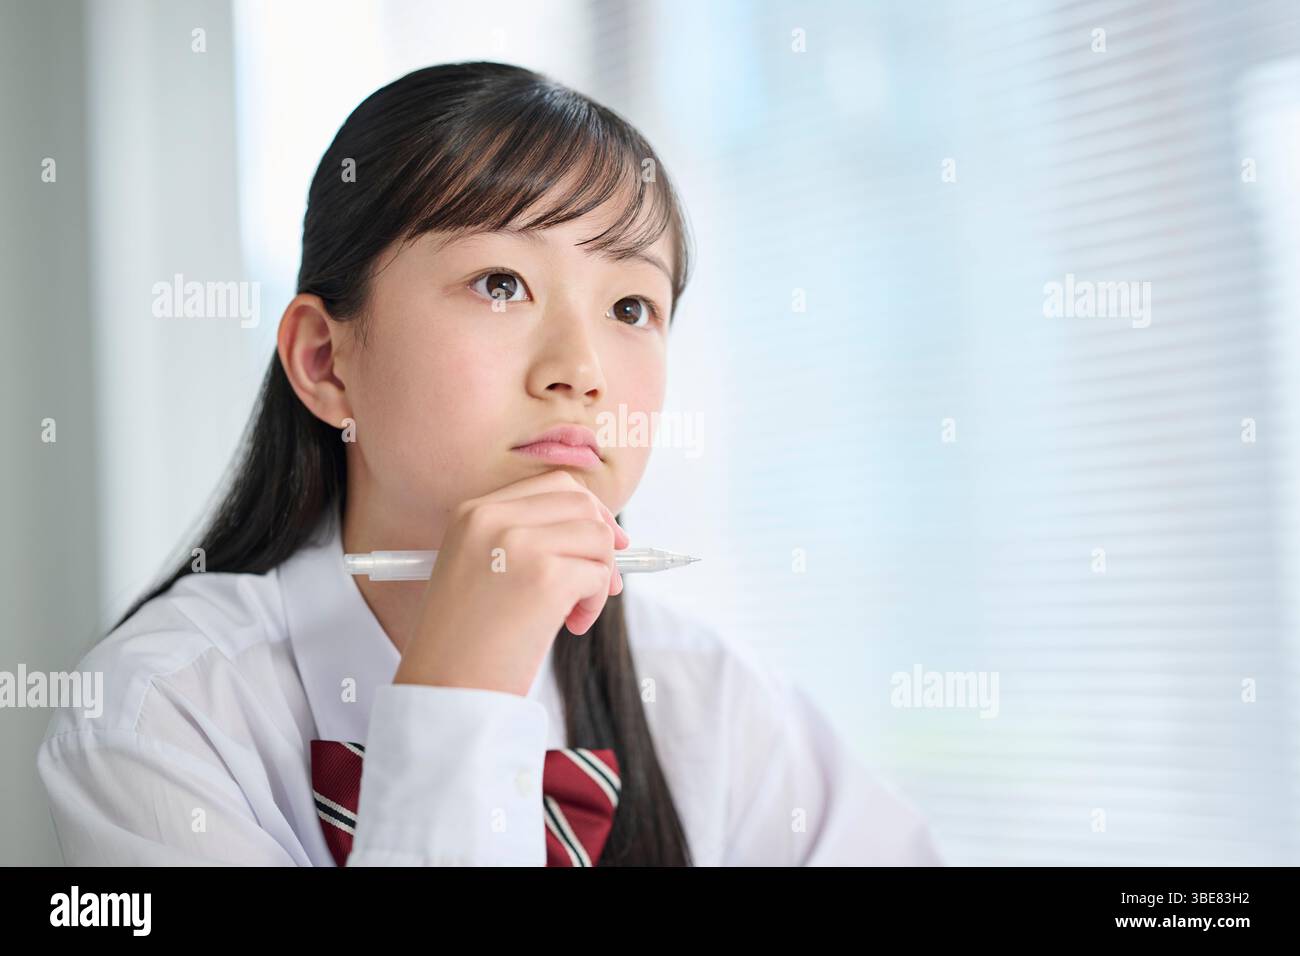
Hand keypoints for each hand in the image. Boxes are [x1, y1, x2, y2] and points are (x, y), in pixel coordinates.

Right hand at [393, 469, 628, 696]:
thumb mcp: (481, 569)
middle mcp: (493, 519)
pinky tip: (571, 627)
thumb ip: (526, 539)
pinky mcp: (545, 579)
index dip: (588, 510)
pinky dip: (595, 603)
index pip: (553, 485)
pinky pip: (598, 575)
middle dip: (604, 539)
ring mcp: (519, 545)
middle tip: (601, 582)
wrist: (443, 689)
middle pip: (581, 502)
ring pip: (597, 537)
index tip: (602, 542)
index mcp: (473, 512)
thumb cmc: (466, 640)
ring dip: (599, 577)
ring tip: (574, 612)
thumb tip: (604, 532)